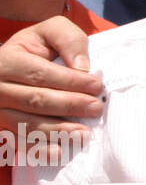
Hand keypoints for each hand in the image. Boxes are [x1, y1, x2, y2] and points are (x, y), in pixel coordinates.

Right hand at [0, 17, 102, 160]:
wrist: (11, 64)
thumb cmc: (36, 48)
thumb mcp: (50, 31)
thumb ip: (68, 40)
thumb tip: (82, 67)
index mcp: (7, 60)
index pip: (40, 74)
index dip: (70, 82)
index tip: (96, 86)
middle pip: (35, 100)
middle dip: (69, 106)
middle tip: (95, 109)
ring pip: (26, 124)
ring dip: (58, 131)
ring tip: (84, 134)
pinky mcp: (0, 128)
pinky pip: (17, 142)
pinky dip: (39, 149)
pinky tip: (59, 152)